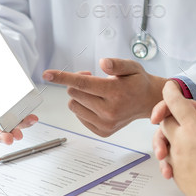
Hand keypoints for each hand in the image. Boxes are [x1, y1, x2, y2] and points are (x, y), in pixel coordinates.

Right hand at [0, 69, 37, 144]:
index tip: (6, 138)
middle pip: (2, 127)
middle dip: (11, 133)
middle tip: (18, 136)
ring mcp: (3, 109)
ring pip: (13, 121)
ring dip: (23, 124)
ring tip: (31, 121)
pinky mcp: (12, 104)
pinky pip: (19, 113)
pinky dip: (26, 116)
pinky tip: (32, 116)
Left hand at [42, 58, 171, 136]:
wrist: (148, 102)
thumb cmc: (137, 82)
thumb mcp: (131, 66)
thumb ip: (116, 64)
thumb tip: (103, 63)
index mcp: (115, 93)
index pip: (82, 83)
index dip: (63, 77)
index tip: (47, 74)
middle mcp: (110, 111)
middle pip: (74, 93)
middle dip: (77, 82)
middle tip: (92, 78)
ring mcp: (105, 124)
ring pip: (74, 105)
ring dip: (79, 95)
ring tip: (95, 91)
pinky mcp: (102, 131)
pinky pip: (79, 116)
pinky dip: (83, 107)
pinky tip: (97, 102)